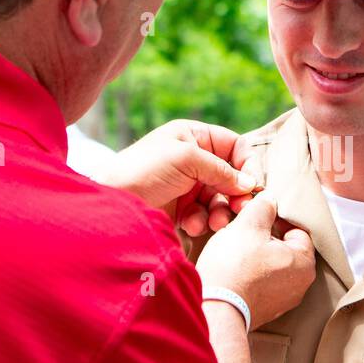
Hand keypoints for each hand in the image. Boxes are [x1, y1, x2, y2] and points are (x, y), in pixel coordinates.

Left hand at [99, 120, 256, 235]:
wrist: (111, 202)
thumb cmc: (143, 170)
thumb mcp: (185, 159)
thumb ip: (221, 169)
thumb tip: (250, 184)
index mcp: (193, 136)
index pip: (235, 146)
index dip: (247, 164)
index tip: (252, 184)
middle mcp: (193, 159)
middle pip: (231, 176)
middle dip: (237, 193)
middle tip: (241, 209)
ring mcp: (187, 185)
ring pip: (220, 199)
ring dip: (221, 211)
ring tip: (216, 222)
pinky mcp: (180, 209)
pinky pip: (204, 215)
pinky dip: (202, 222)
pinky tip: (192, 225)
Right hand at [197, 193, 314, 328]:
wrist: (216, 309)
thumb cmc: (234, 267)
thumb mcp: (248, 225)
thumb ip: (263, 207)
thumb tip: (269, 199)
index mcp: (304, 262)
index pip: (297, 230)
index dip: (276, 219)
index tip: (258, 218)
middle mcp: (300, 285)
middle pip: (285, 248)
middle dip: (265, 238)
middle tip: (244, 232)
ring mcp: (284, 301)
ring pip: (272, 266)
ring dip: (257, 256)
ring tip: (236, 251)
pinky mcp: (266, 311)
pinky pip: (262, 284)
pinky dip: (251, 275)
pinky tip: (234, 271)